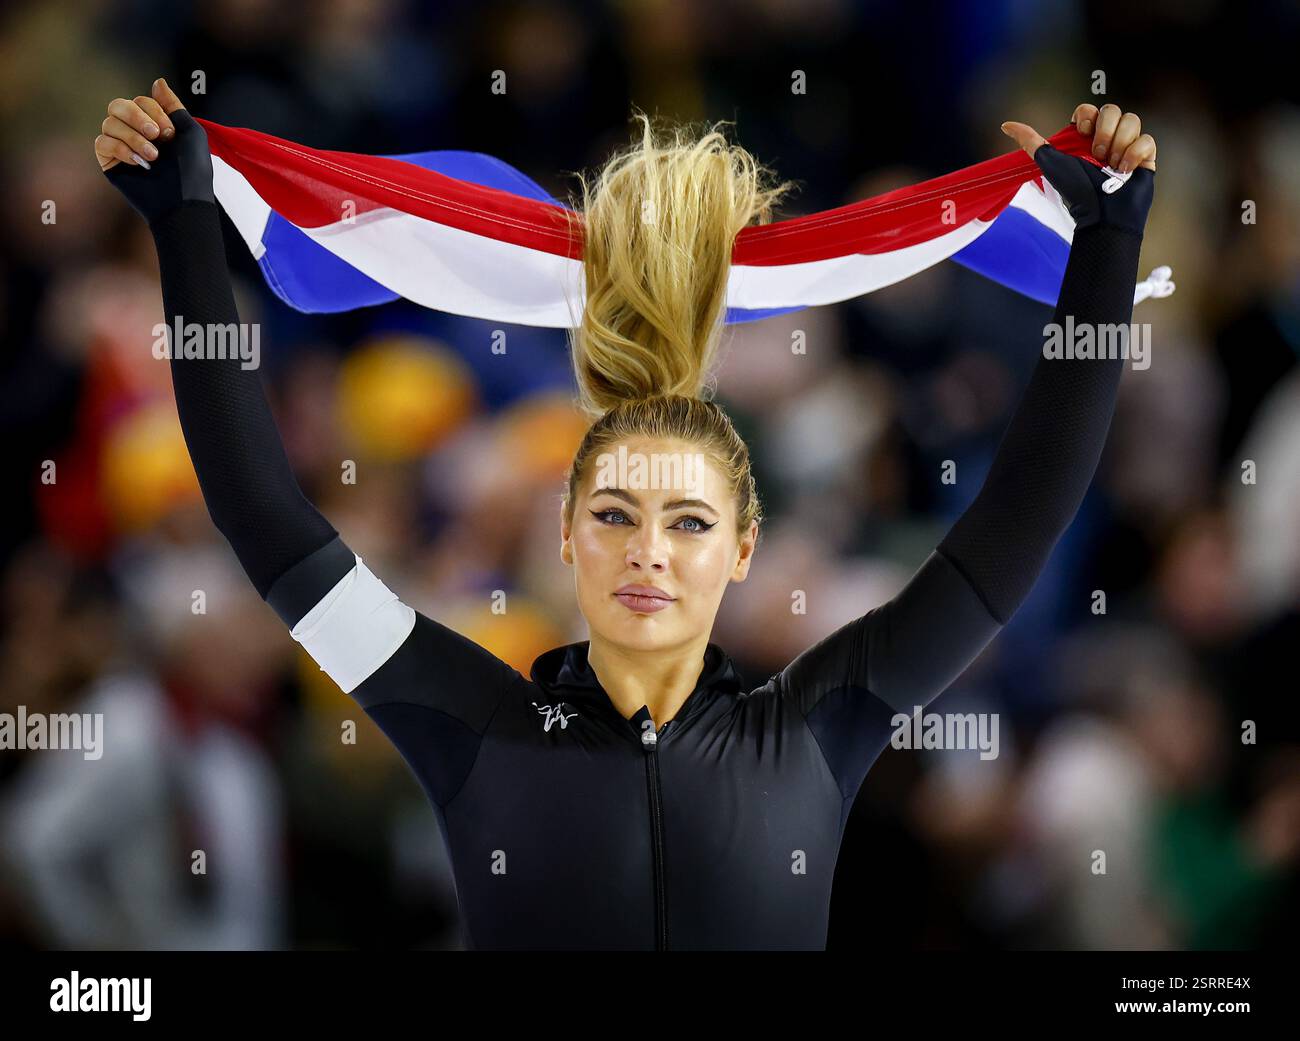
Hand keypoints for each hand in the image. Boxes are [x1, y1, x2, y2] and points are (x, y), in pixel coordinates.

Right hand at [95, 78, 184, 170]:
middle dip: (137, 116)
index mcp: (154, 124)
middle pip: (118, 105)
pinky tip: (138, 163)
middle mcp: (135, 133)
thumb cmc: (192, 171)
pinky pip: (101, 142)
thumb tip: (157, 81)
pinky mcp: (110, 163)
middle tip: (157, 136)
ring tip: (153, 158)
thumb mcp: (190, 132)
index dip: (154, 111)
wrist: (183, 203)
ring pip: (109, 122)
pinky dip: (120, 149)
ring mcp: (121, 147)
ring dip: (133, 138)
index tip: (170, 133)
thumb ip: (173, 106)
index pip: (140, 100)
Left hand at [999, 103, 1155, 235]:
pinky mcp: (1145, 156)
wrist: (1102, 214)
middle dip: (1103, 132)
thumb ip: (1030, 142)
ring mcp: (1126, 146)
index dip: (1088, 116)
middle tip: (1096, 156)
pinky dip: (1134, 155)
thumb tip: (1006, 126)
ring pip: (1132, 120)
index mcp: (1084, 137)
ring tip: (1111, 166)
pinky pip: (1147, 139)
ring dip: (1119, 144)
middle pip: (1112, 110)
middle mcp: (1106, 138)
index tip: (1081, 133)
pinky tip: (1125, 171)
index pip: (1090, 109)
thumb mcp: (1049, 162)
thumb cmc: (1075, 190)